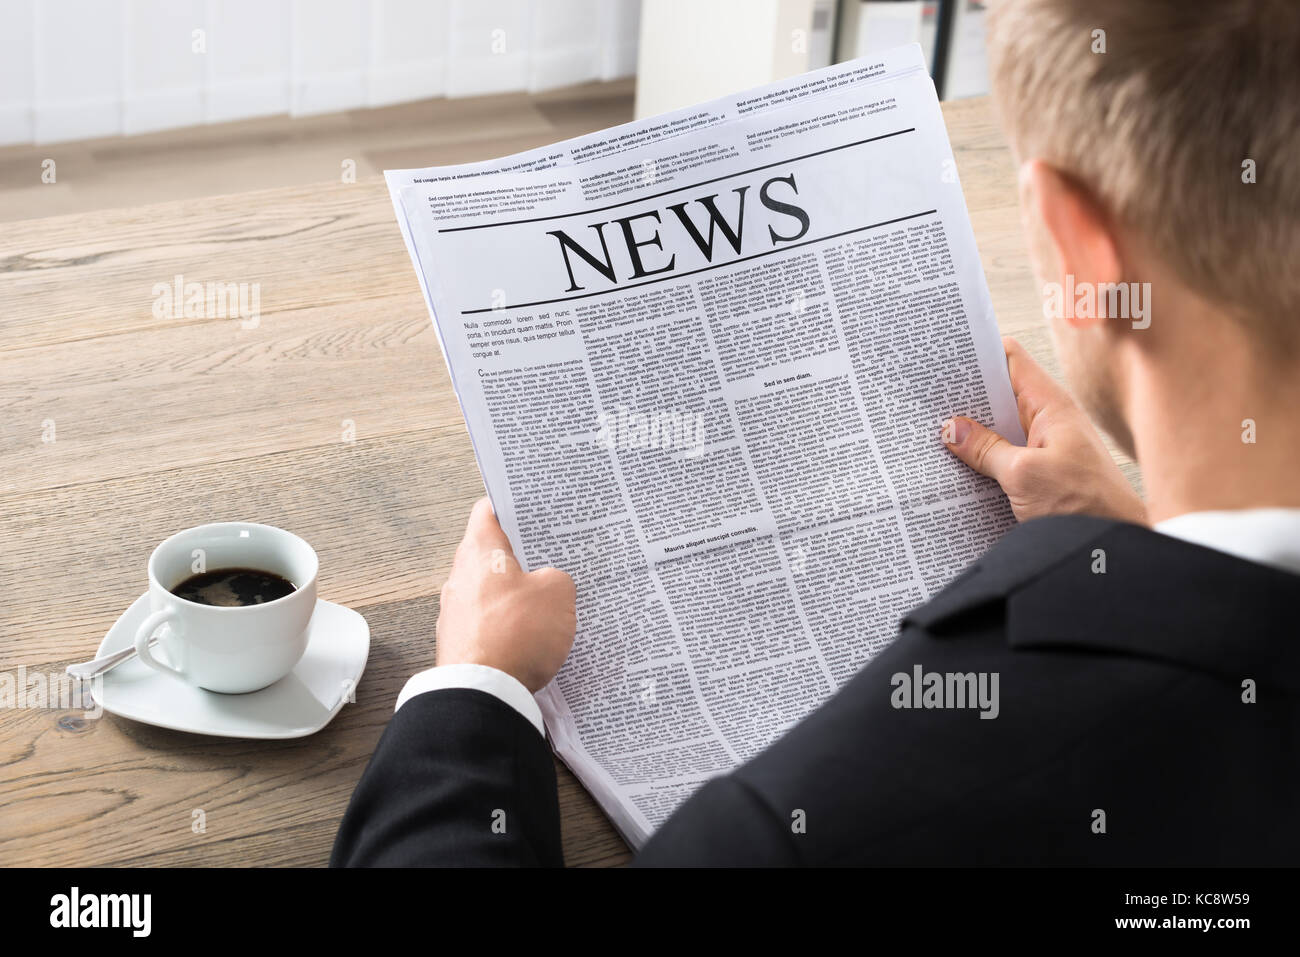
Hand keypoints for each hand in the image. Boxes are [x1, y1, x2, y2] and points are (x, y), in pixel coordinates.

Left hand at [435, 497, 576, 691]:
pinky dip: (505, 627)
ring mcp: (454, 612)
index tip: (529, 509)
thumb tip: (551, 584)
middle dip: (520, 558)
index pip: (488, 511)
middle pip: (490, 554)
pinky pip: (485, 624)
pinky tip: (528, 639)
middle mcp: (460, 577)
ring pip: (488, 591)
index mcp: (480, 551)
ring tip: (546, 605)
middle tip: (550, 560)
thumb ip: (558, 578)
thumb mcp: (558, 593)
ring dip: (513, 596)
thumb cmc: (516, 634)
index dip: (510, 507)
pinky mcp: (459, 643)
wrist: (483, 692)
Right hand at [942, 337, 1145, 524]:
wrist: (1115, 547)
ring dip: (969, 434)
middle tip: (926, 399)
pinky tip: (955, 468)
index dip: (979, 352)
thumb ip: (986, 450)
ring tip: (931, 433)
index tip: (945, 356)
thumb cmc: (1086, 505)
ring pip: (997, 430)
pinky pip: (1001, 459)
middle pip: (998, 395)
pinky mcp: (1038, 475)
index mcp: (1050, 405)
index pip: (1010, 359)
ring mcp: (1042, 449)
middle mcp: (1046, 422)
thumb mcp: (1024, 475)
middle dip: (964, 397)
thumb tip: (952, 429)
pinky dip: (979, 461)